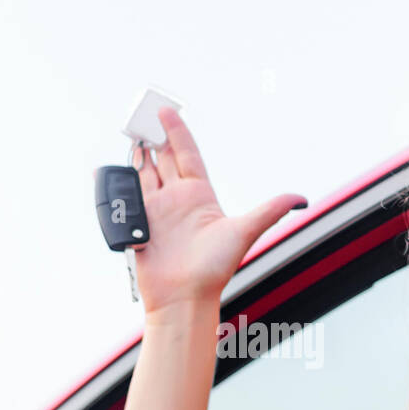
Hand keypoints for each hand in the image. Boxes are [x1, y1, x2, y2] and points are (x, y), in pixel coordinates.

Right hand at [133, 106, 306, 312]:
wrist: (185, 298)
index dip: (177, 132)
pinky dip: (116, 183)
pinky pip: (125, 199)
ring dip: (137, 154)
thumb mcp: (245, 232)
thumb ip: (269, 210)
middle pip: (163, 160)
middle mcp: (177, 201)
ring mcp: (157, 212)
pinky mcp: (138, 226)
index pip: (186, 154)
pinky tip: (108, 170)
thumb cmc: (215, 269)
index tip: (167, 111)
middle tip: (143, 113)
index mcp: (200, 196)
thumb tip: (301, 198)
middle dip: (154, 136)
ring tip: (130, 133)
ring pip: (144, 175)